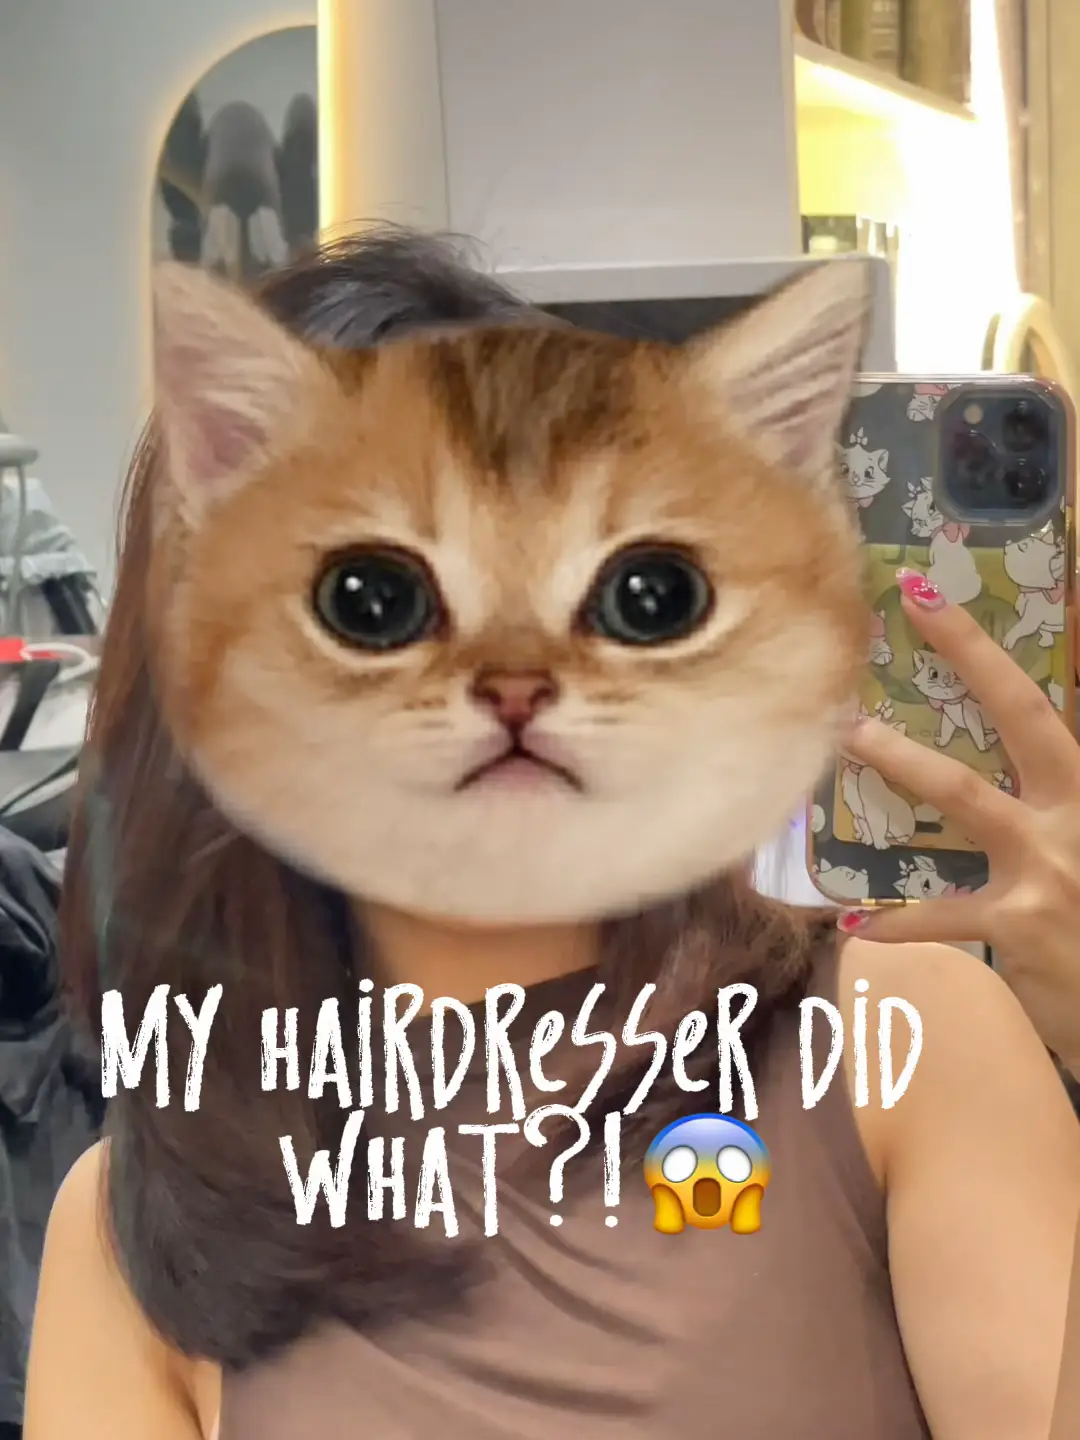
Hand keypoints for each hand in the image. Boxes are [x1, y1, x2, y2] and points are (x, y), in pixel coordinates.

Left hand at [840, 569, 1079, 1076]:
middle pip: (1027, 718)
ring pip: (966, 795)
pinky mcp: (1021, 925)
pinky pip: (940, 916)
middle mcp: (1079, 816)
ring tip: (852, 735)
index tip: (934, 596)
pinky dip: (894, 925)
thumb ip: (1047, 809)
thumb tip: (994, 780)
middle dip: (973, 658)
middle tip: (911, 611)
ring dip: (903, 760)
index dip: (992, 651)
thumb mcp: (1077, 848)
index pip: (1046, 709)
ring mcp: (1052, 866)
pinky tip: (854, 925)